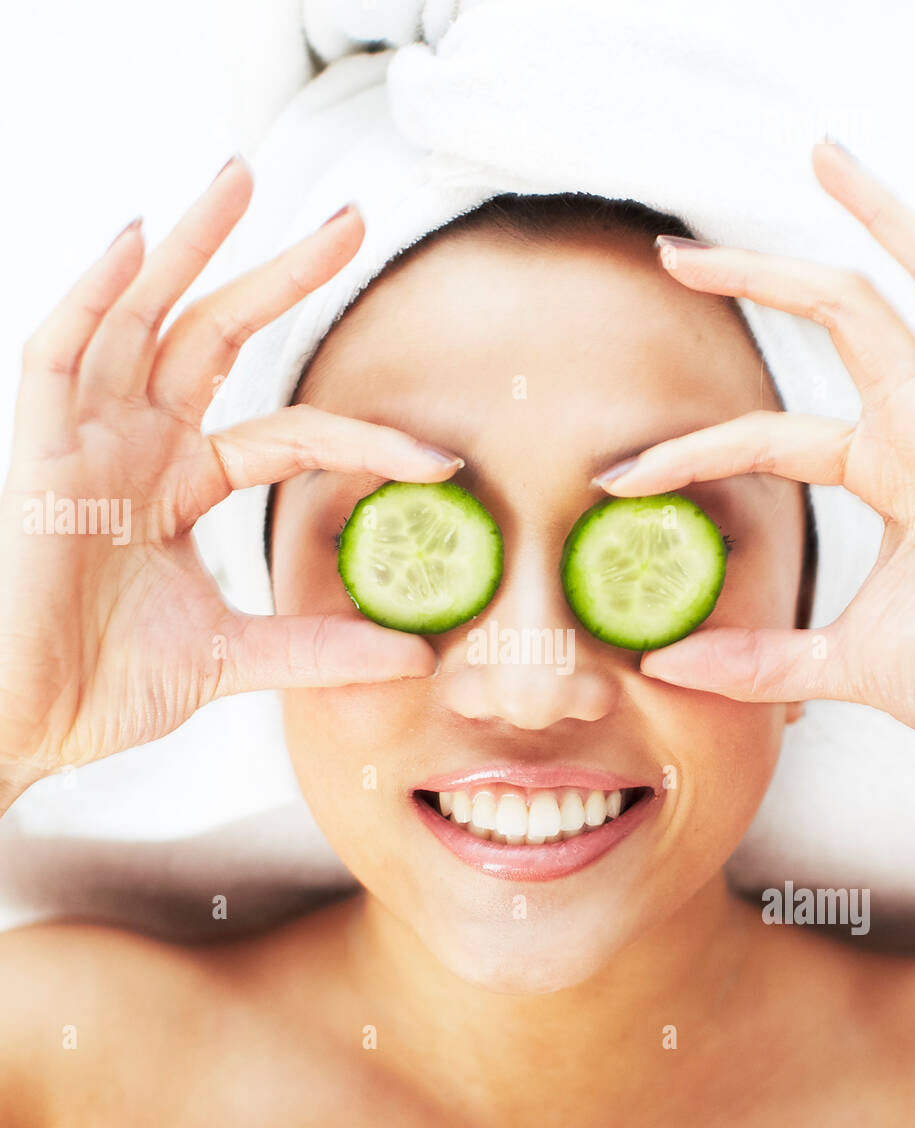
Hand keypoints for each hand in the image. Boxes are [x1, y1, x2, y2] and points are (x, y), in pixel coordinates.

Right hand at [0, 156, 459, 805]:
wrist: (28, 725)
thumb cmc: (105, 685)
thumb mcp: (235, 657)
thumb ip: (317, 649)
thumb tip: (414, 656)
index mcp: (184, 484)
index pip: (291, 435)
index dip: (364, 438)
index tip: (439, 456)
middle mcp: (139, 446)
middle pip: (218, 337)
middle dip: (282, 275)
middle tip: (351, 219)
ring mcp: (88, 441)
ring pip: (141, 320)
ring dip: (191, 249)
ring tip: (240, 179)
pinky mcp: (38, 453)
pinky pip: (58, 354)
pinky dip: (93, 297)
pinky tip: (138, 242)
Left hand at [597, 140, 914, 764]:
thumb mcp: (846, 662)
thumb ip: (761, 661)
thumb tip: (665, 665)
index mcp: (890, 471)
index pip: (771, 436)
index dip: (694, 449)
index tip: (619, 476)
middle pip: (837, 320)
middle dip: (754, 276)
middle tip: (672, 254)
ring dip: (877, 215)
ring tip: (820, 155)